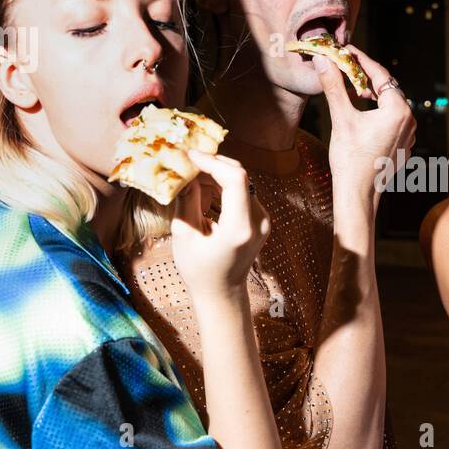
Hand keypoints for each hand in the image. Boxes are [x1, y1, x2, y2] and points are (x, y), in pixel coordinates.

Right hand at [170, 150, 270, 305]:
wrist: (223, 293)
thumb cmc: (199, 270)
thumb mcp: (184, 235)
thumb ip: (187, 200)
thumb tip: (185, 172)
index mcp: (240, 228)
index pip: (235, 179)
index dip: (213, 162)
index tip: (190, 156)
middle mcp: (258, 221)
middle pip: (241, 176)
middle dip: (213, 164)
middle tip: (188, 162)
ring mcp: (264, 220)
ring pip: (242, 182)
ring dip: (217, 174)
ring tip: (192, 175)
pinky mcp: (261, 220)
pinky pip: (243, 192)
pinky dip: (224, 185)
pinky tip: (204, 187)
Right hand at [312, 45, 414, 201]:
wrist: (358, 194)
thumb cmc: (350, 159)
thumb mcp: (341, 118)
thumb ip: (333, 86)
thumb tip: (322, 60)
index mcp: (398, 110)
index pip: (380, 75)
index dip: (361, 60)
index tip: (346, 50)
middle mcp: (409, 120)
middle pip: (387, 88)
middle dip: (366, 76)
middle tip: (347, 66)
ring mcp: (408, 135)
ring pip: (390, 104)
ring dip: (372, 94)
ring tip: (353, 87)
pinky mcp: (402, 146)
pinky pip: (392, 120)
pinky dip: (377, 112)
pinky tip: (362, 112)